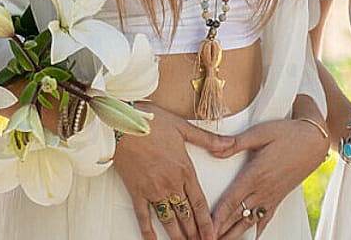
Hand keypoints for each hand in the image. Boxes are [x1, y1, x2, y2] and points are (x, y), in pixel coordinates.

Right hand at [112, 102, 235, 239]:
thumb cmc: (151, 122)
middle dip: (194, 233)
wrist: (121, 123)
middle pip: (186, 215)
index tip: (212, 235)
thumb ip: (207, 139)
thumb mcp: (183, 127)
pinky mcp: (136, 191)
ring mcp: (153, 190)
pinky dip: (148, 231)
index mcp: (184, 169)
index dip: (206, 222)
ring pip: (168, 219)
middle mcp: (171, 184)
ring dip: (177, 235)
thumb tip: (229, 142)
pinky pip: (143, 216)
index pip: (200, 203)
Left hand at [209, 118, 329, 238]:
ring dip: (235, 233)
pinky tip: (251, 237)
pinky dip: (256, 231)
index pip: (232, 200)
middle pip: (237, 215)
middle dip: (222, 230)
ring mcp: (271, 196)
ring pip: (250, 221)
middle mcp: (263, 189)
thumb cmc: (288, 134)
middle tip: (208, 238)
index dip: (218, 217)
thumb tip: (215, 148)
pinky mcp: (278, 198)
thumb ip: (236, 142)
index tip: (208, 228)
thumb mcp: (260, 132)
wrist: (314, 141)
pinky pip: (265, 219)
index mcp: (255, 174)